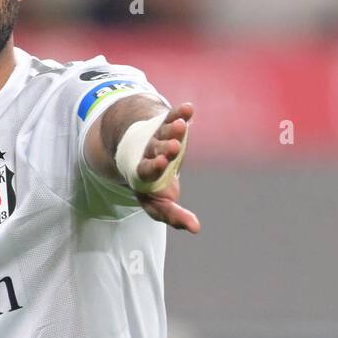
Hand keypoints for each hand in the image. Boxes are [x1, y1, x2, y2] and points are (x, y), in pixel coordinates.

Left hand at [135, 102, 198, 232]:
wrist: (141, 156)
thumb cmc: (154, 187)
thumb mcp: (160, 205)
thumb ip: (175, 217)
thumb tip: (196, 229)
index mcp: (143, 174)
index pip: (147, 171)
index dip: (154, 166)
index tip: (162, 162)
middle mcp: (149, 154)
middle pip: (156, 150)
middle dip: (165, 148)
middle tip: (174, 147)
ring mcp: (158, 138)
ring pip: (164, 132)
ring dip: (173, 129)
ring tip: (182, 125)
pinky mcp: (167, 124)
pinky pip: (173, 116)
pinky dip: (181, 112)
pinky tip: (188, 108)